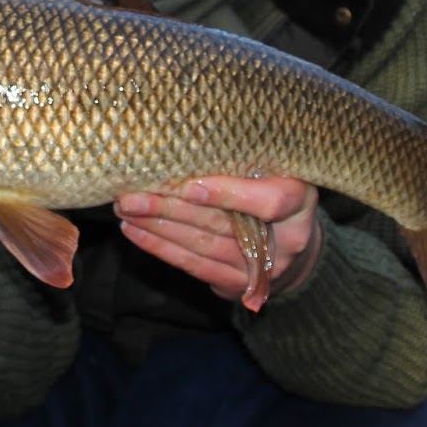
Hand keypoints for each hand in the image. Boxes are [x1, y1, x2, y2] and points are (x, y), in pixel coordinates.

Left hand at [115, 175, 322, 309]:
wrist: (296, 244)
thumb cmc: (275, 188)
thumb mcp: (275, 167)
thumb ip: (241, 160)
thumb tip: (180, 141)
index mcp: (300, 200)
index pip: (268, 201)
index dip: (228, 194)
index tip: (190, 185)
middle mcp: (288, 239)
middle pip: (222, 224)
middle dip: (171, 208)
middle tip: (132, 195)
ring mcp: (263, 268)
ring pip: (202, 246)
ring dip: (158, 227)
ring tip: (126, 209)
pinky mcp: (240, 285)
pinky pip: (194, 266)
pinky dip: (161, 248)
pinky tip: (135, 231)